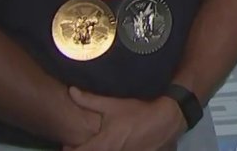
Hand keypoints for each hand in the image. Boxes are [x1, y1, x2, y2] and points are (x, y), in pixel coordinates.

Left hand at [65, 87, 184, 150]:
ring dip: (100, 149)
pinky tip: (115, 144)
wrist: (167, 119)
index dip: (70, 150)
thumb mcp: (114, 104)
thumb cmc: (138, 111)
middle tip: (84, 144)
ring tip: (100, 143)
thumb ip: (90, 100)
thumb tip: (71, 90)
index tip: (68, 145)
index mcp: (103, 145)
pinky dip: (114, 150)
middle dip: (85, 150)